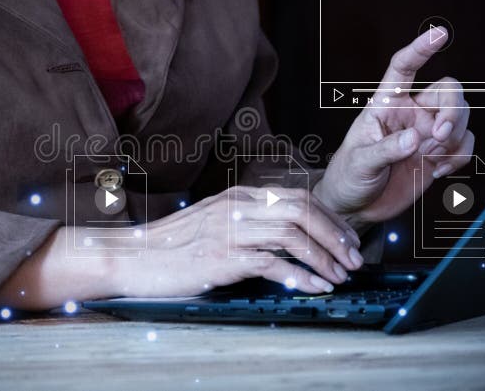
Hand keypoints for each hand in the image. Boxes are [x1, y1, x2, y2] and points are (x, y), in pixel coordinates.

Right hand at [0, 186, 364, 308]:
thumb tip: (284, 238)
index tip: (347, 239)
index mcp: (238, 197)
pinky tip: (314, 288)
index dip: (329, 218)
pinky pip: (271, 263)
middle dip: (335, 235)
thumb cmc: (171, 246)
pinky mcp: (221, 257)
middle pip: (302, 210)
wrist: (131, 257)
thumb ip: (246, 223)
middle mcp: (237, 207)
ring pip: (293, 234)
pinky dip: (299, 276)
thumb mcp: (213, 224)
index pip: (297, 197)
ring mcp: (229, 230)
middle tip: (353, 259)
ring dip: (324, 257)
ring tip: (340, 276)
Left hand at [315, 27, 474, 221]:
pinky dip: (460, 156)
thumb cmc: (348, 177)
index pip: (404, 68)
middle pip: (448, 91)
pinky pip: (465, 144)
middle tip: (439, 135)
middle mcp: (410, 113)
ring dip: (456, 135)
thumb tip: (413, 138)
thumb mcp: (360, 162)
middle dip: (453, 110)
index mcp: (385, 104)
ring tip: (433, 156)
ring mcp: (426, 133)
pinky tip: (438, 170)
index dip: (420, 49)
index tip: (439, 34)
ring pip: (460, 117)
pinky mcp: (437, 154)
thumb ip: (386, 150)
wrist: (355, 207)